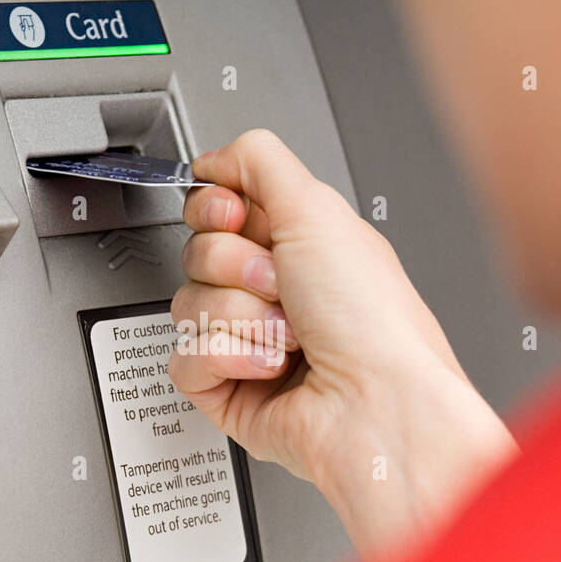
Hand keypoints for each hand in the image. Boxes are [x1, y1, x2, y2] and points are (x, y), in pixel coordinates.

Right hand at [169, 130, 516, 561]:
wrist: (376, 405)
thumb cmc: (372, 321)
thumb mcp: (318, 209)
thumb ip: (259, 160)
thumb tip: (214, 156)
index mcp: (300, 244)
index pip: (218, 208)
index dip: (215, 208)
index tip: (235, 218)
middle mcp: (275, 291)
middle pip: (197, 253)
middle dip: (236, 267)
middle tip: (282, 287)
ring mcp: (250, 340)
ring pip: (187, 304)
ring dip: (240, 316)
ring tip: (288, 336)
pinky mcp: (228, 387)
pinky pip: (184, 357)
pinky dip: (227, 357)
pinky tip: (269, 367)